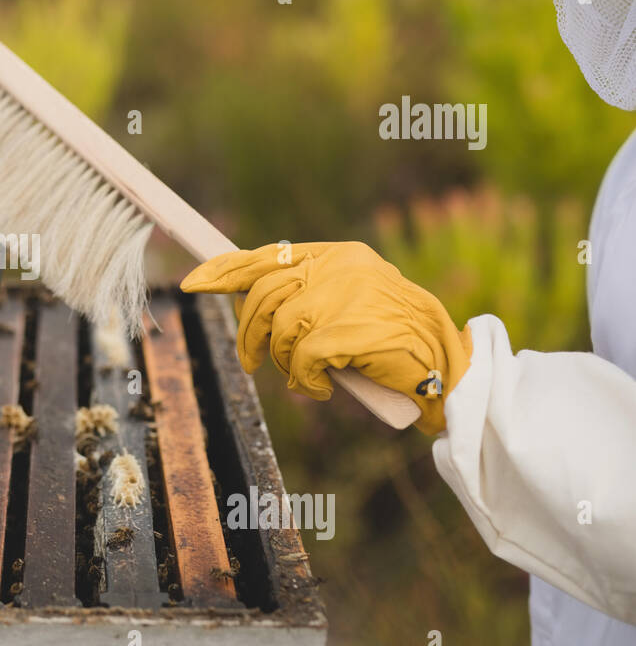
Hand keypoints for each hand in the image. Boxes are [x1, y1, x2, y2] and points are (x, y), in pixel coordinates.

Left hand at [180, 241, 472, 433]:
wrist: (451, 369)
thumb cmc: (395, 341)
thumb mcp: (349, 305)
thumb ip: (307, 296)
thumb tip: (246, 301)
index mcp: (339, 256)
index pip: (269, 256)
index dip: (226, 270)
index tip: (195, 281)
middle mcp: (340, 269)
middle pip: (263, 296)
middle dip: (249, 334)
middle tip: (252, 362)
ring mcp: (346, 298)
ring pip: (279, 330)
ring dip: (285, 362)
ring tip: (307, 376)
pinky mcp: (350, 332)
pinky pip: (301, 361)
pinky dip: (306, 382)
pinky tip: (324, 389)